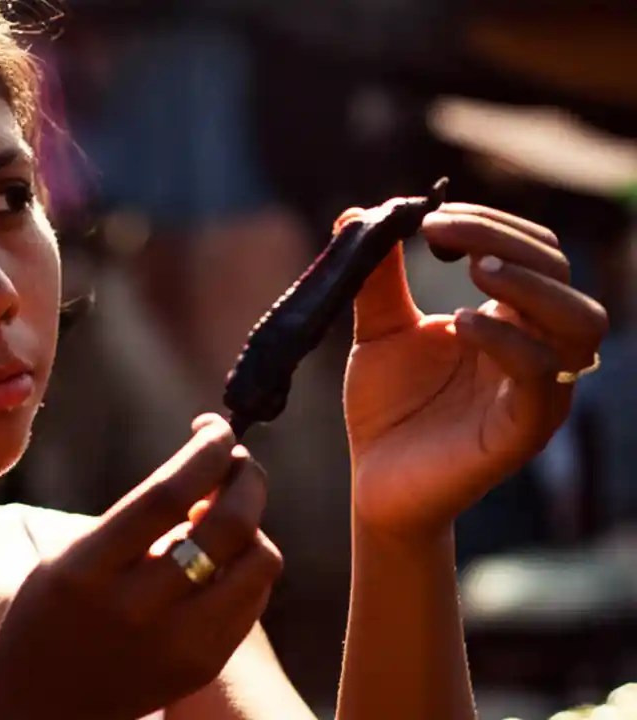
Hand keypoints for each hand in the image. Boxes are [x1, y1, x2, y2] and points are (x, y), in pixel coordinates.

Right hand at [0, 416, 281, 719]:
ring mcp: (175, 644)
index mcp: (86, 570)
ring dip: (252, 524)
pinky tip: (217, 560)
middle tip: (236, 461)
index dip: (206, 450)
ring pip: (258, 562)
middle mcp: (134, 609)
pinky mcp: (202, 665)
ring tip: (220, 516)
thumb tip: (214, 477)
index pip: (168, 493)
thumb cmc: (53, 615)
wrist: (43, 709)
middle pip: (227, 525)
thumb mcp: (69, 558)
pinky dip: (245, 566)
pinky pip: (253, 599)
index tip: (216, 427)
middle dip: (246, 477)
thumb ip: (136, 519)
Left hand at [343, 203, 607, 537]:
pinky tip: (462, 325)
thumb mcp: (379, 332)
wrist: (376, 485)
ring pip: (581, 322)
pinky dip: (510, 341)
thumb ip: (377, 278)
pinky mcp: (524, 430)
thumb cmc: (388, 409)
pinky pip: (543, 377)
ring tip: (474, 270)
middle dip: (503, 238)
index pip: (530, 250)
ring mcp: (538, 389)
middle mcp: (537, 346)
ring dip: (530, 284)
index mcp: (511, 317)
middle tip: (440, 231)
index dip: (488, 222)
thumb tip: (353, 213)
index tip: (429, 217)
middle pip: (560, 272)